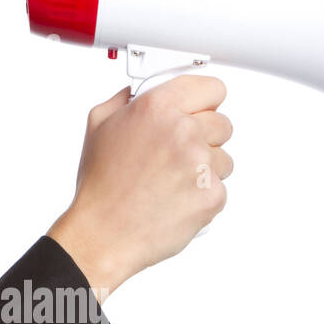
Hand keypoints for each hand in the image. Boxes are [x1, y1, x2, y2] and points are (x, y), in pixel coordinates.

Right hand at [47, 74, 233, 296]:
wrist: (103, 236)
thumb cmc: (100, 188)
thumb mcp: (98, 127)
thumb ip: (124, 100)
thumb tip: (138, 91)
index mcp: (156, 107)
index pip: (211, 88)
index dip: (204, 101)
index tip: (200, 110)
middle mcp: (183, 131)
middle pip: (223, 123)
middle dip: (205, 137)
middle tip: (177, 156)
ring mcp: (201, 164)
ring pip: (225, 158)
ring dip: (206, 169)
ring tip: (172, 183)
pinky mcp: (212, 195)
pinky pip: (220, 188)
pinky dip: (203, 196)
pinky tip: (176, 201)